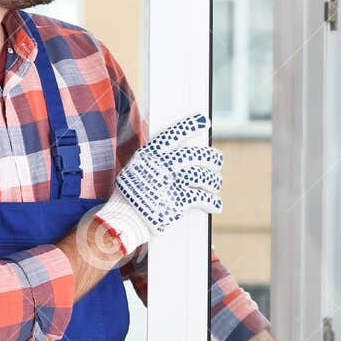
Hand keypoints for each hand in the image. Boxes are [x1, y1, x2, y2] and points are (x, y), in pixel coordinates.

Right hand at [91, 113, 222, 257]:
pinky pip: (204, 199)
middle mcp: (164, 165)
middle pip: (198, 156)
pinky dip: (213, 202)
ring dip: (214, 182)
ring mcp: (173, 182)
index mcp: (152, 154)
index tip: (204, 121)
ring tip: (214, 185)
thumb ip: (153, 161)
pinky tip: (215, 204)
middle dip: (212, 158)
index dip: (190, 126)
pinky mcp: (179, 201)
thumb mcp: (135, 170)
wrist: (123, 220)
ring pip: (205, 177)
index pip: (174, 134)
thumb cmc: (128, 197)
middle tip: (217, 162)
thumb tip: (171, 155)